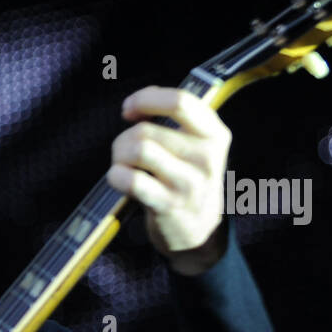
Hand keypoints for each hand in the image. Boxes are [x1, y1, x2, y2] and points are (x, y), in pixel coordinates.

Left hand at [106, 86, 229, 275]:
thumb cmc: (188, 180)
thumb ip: (177, 121)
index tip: (129, 110)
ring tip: (122, 165)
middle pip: (147, 130)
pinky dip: (115, 176)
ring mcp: (189, 182)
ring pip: (138, 150)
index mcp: (215, 134)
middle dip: (124, 138)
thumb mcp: (199, 148)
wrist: (200, 232)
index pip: (179, 101)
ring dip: (119, 155)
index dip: (145, 99)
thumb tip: (136, 104)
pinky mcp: (168, 205)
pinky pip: (131, 180)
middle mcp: (206, 157)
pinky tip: (118, 179)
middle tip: (124, 153)